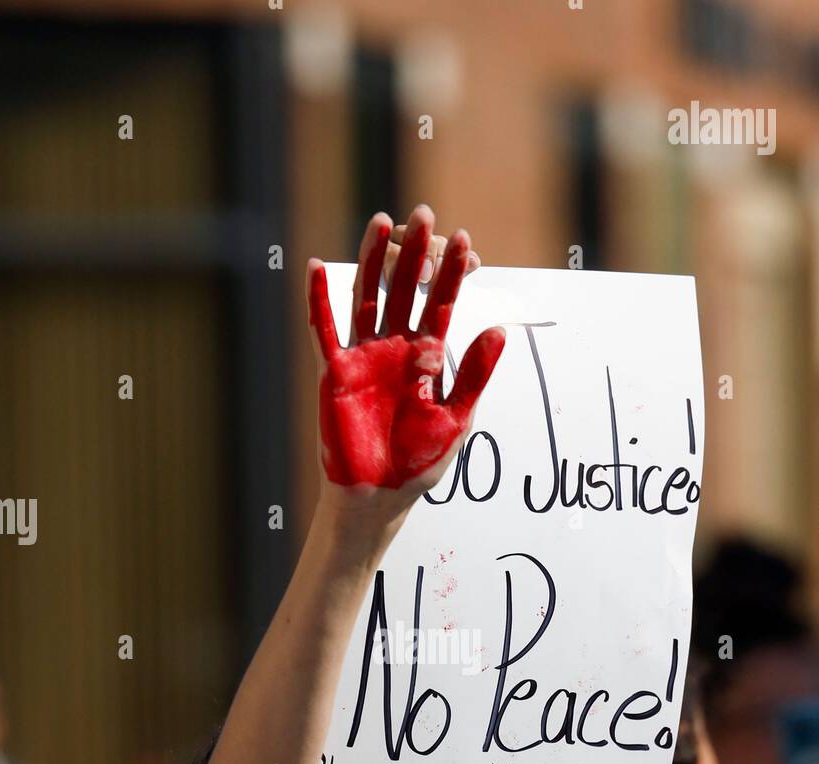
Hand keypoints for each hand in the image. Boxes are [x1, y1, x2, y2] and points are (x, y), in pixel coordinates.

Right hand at [306, 204, 504, 517]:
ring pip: (367, 297)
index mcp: (427, 358)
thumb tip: (499, 330)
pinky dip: (320, 298)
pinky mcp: (335, 372)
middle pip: (405, 290)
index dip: (452, 274)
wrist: (379, 495)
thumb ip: (473, 375)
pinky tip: (319, 264)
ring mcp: (363, 357)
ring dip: (373, 260)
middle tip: (423, 214)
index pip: (442, 306)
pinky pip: (326, 329)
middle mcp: (395, 349)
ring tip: (382, 222)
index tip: (467, 242)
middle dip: (415, 253)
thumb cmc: (418, 461)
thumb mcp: (455, 417)